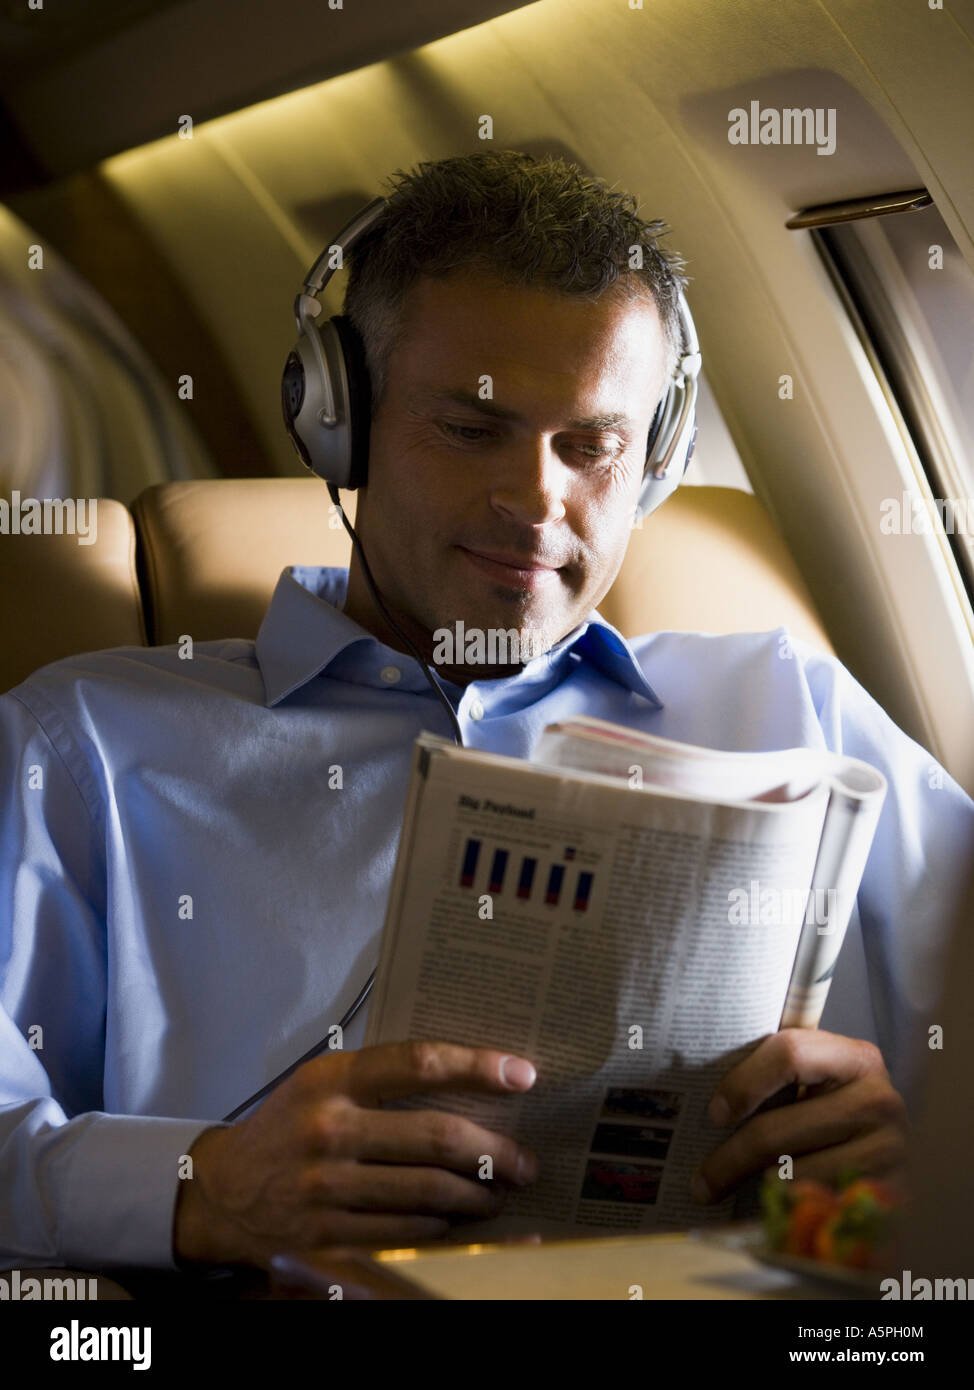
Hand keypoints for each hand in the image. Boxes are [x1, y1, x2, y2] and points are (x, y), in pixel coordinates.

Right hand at [172, 1041, 538, 1268]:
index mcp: (330, 1082)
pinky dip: (444, 1230)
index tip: (522, 1074)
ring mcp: (326, 1191)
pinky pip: (406, 1236)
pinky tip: (459, 1222)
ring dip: (478, 1197)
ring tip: (498, 1193)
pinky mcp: (326, 1241)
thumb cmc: (289, 1125)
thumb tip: (468, 1077)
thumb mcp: (321, 1082)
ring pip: (429, 1194)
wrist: (223, 1192)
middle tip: (524, 1162)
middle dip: (495, 1151)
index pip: (418, 1064)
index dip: (477, 1065)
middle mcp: (328, 1132)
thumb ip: (382, 1076)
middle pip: (437, 1138)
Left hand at [690, 1029, 908, 1203]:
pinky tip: (773, 1211)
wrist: (919, 1167)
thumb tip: (712, 1101)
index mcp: (857, 1058)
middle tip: (701, 1183)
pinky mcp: (891, 1197)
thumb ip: (785, 1075)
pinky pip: (819, 1208)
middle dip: (729, 1159)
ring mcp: (891, 1151)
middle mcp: (880, 1100)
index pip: (789, 1053)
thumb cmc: (844, 1117)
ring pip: (794, 1175)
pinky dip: (789, 1211)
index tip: (715, 1113)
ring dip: (755, 1189)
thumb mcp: (824, 1085)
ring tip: (728, 1196)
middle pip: (777, 1130)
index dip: (743, 1082)